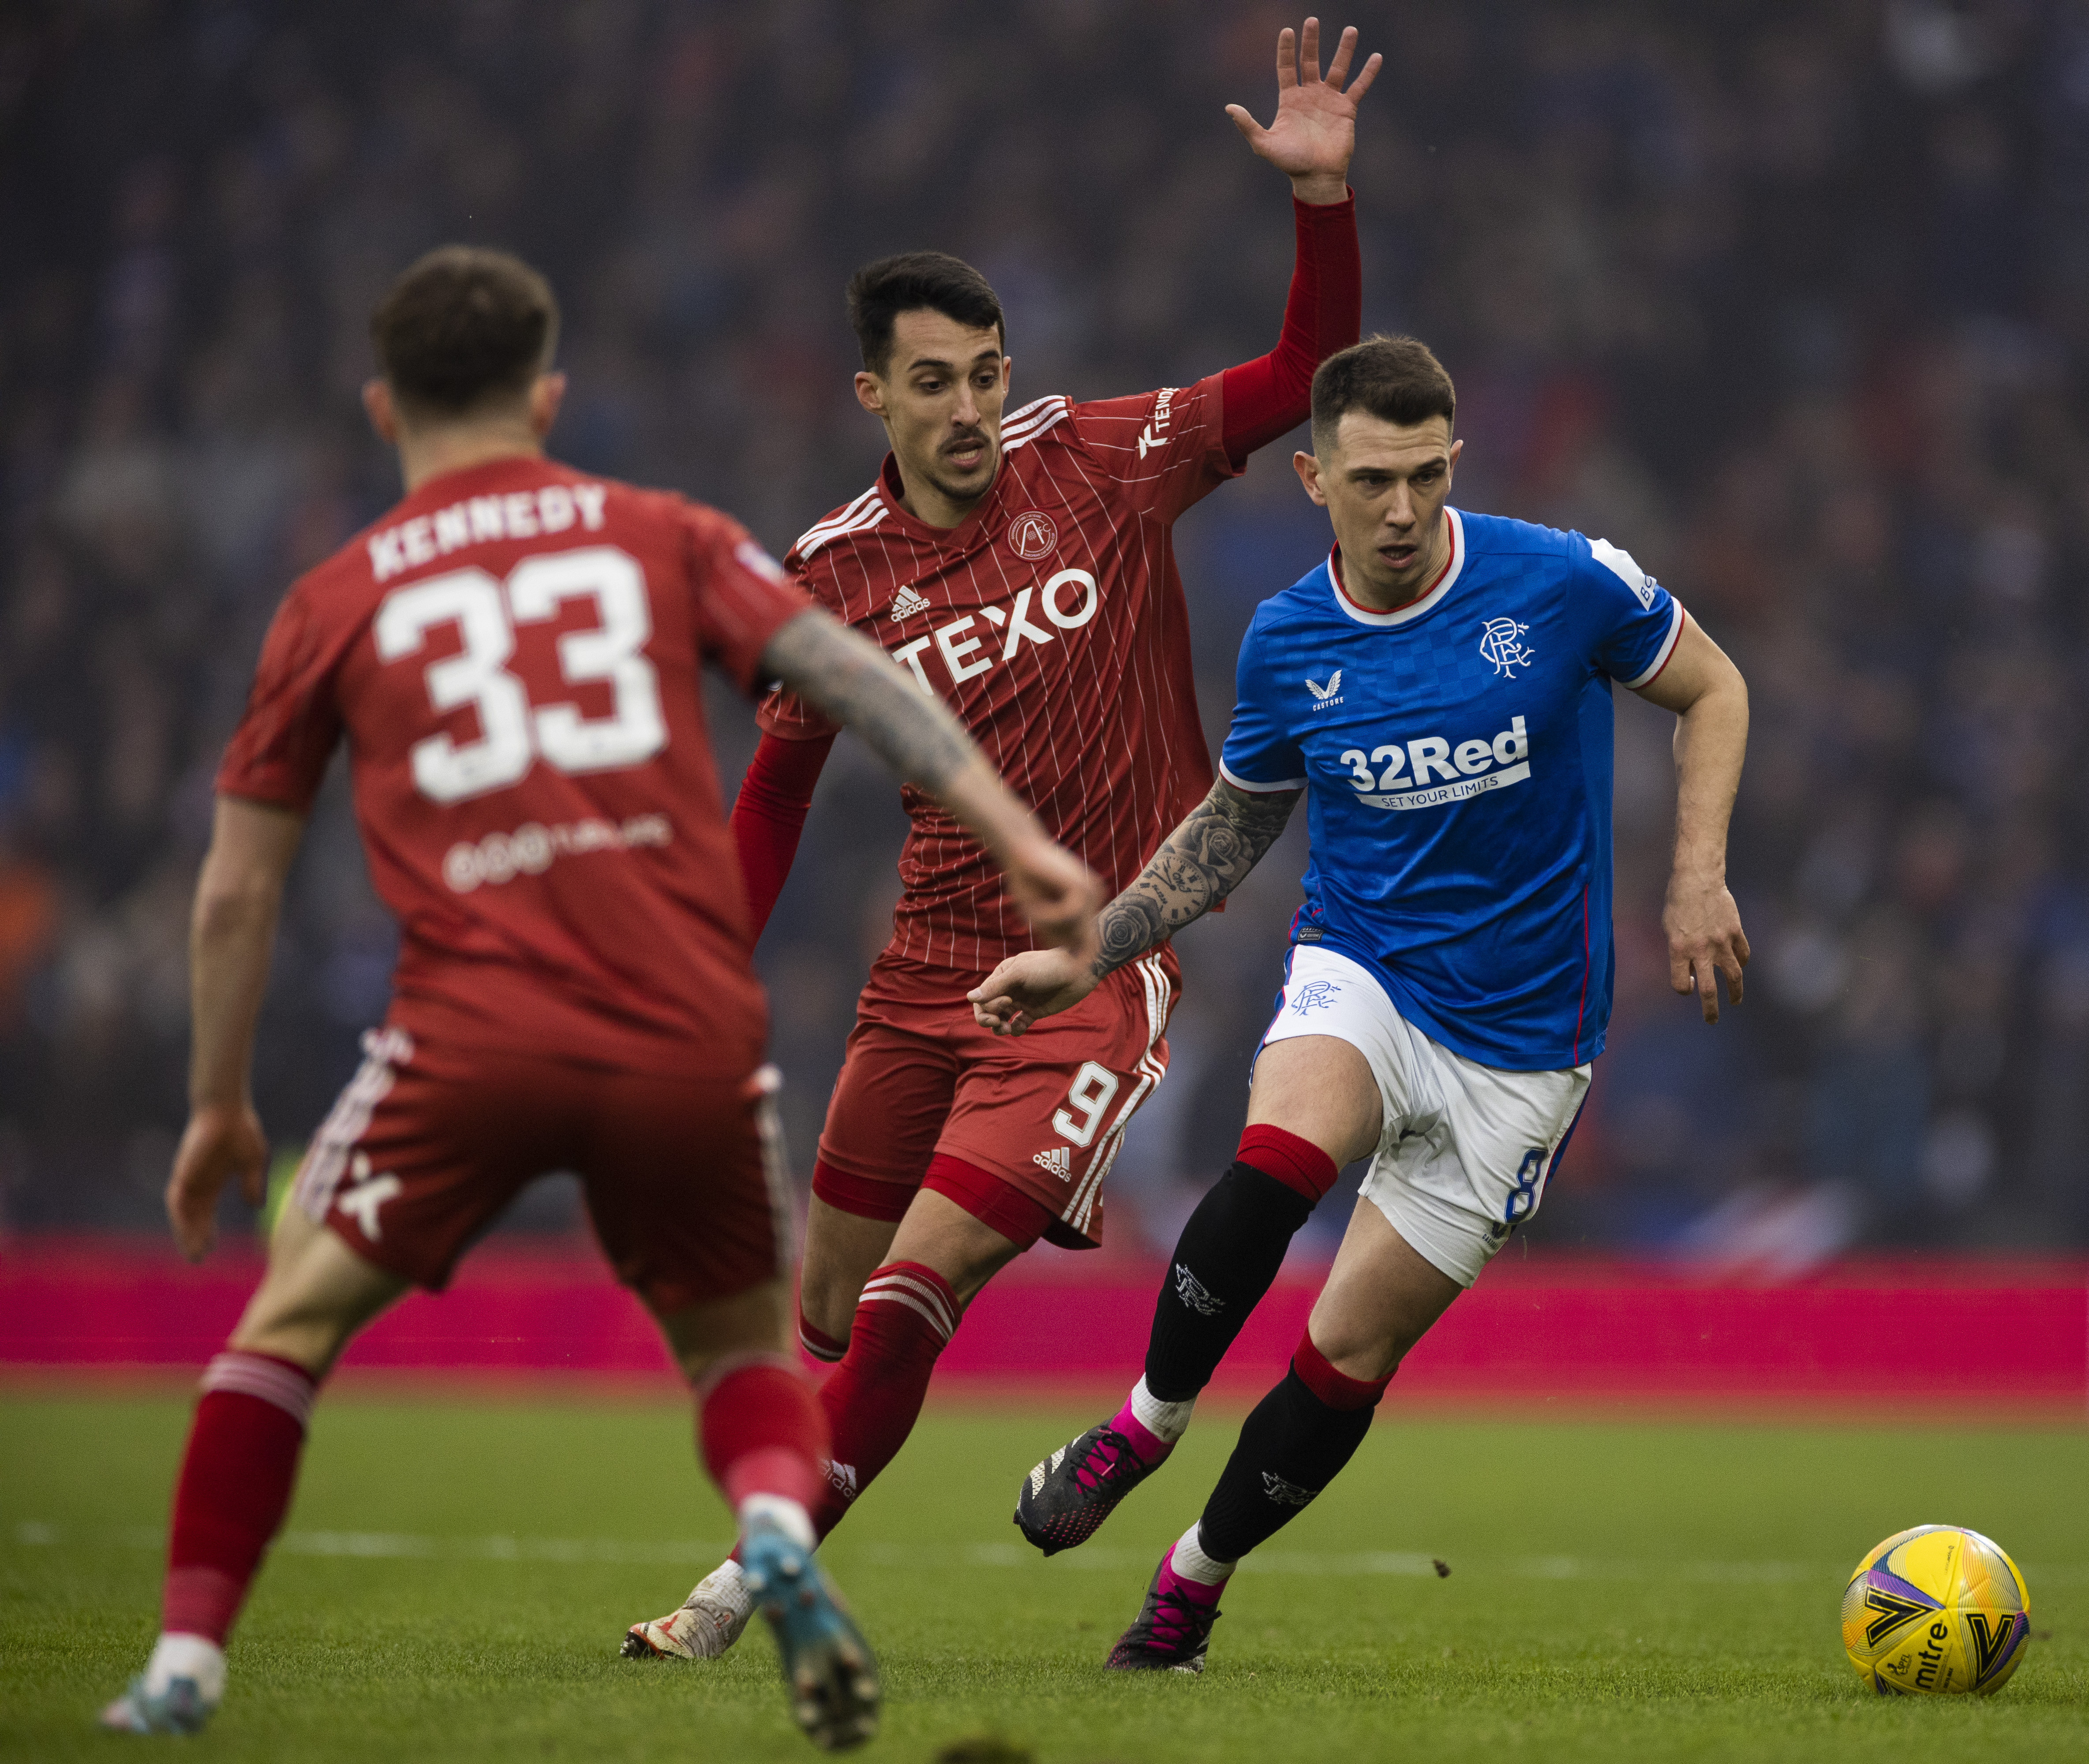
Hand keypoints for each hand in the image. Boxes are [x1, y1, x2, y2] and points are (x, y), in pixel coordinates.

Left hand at [166, 1101, 268, 1262]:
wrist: (227, 1110)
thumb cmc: (240, 1131)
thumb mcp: (253, 1162)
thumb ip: (253, 1184)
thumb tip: (255, 1206)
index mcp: (212, 1181)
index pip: (206, 1213)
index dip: (207, 1230)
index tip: (211, 1248)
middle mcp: (197, 1183)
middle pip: (192, 1217)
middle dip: (194, 1237)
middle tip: (198, 1259)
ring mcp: (188, 1178)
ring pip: (183, 1213)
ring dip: (185, 1232)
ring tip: (193, 1252)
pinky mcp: (183, 1171)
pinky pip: (177, 1199)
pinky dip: (180, 1216)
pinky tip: (185, 1230)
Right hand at [969, 947, 1098, 1035]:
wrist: (1078, 972)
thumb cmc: (1048, 967)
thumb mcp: (1019, 974)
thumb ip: (995, 987)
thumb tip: (970, 997)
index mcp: (1002, 976)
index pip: (982, 996)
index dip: (987, 1006)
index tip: (1006, 1004)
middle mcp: (1009, 989)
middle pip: (988, 1010)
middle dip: (989, 1019)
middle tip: (999, 1024)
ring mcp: (1021, 1001)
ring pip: (1001, 1020)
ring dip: (1000, 1027)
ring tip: (1007, 1029)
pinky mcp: (1033, 1012)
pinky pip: (1018, 1025)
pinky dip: (1016, 1029)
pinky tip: (1020, 1028)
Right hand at [1000, 831, 1103, 969]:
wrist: (1020, 851)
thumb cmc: (1027, 882)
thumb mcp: (1042, 916)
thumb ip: (1057, 935)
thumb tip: (1071, 963)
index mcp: (1087, 904)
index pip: (1093, 942)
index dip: (1083, 962)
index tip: (1070, 977)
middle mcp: (1094, 898)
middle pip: (1087, 941)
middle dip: (1066, 947)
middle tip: (1047, 941)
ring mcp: (1092, 892)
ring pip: (1075, 930)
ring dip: (1049, 926)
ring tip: (1032, 909)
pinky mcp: (1084, 887)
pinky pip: (1068, 916)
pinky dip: (1049, 915)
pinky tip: (1038, 902)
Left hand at [1227, 18, 1379, 203]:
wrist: (1316, 177)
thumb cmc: (1290, 162)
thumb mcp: (1264, 144)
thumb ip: (1247, 125)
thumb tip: (1229, 107)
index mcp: (1289, 100)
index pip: (1286, 68)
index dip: (1286, 50)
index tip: (1287, 30)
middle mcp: (1309, 95)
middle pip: (1310, 61)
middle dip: (1311, 41)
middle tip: (1312, 21)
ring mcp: (1329, 100)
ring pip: (1337, 68)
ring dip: (1344, 49)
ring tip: (1351, 29)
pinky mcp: (1346, 109)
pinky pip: (1358, 87)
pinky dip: (1367, 73)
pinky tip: (1376, 57)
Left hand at [1664, 874, 1748, 1022]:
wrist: (1697, 879)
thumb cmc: (1677, 903)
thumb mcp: (1668, 928)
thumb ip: (1678, 951)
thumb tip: (1689, 972)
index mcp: (1678, 949)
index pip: (1679, 984)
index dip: (1683, 989)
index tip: (1687, 986)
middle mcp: (1700, 950)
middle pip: (1708, 990)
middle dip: (1710, 1009)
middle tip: (1711, 1020)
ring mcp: (1720, 942)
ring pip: (1733, 976)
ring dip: (1735, 992)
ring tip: (1735, 1001)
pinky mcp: (1735, 932)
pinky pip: (1743, 954)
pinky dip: (1742, 962)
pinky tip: (1740, 966)